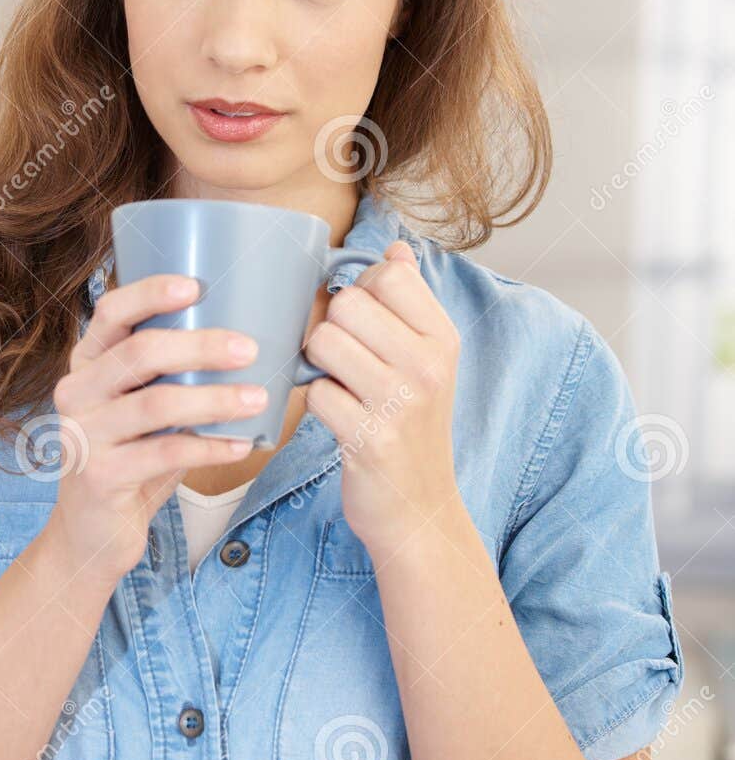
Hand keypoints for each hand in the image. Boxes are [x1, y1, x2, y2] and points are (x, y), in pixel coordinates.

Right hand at [47, 275, 268, 581]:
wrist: (92, 534)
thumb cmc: (131, 459)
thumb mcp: (143, 409)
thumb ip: (172, 376)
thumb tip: (248, 340)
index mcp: (87, 364)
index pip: (111, 313)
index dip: (150, 293)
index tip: (196, 286)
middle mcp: (76, 392)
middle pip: (140, 354)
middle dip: (200, 347)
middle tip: (249, 349)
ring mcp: (83, 435)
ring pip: (156, 404)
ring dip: (214, 399)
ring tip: (257, 398)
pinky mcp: (99, 477)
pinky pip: (163, 454)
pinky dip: (209, 448)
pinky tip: (243, 444)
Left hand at [300, 239, 461, 556]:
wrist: (420, 510)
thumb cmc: (414, 428)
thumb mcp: (429, 363)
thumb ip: (410, 303)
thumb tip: (396, 249)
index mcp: (443, 339)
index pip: (388, 275)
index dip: (360, 292)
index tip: (364, 323)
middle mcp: (428, 365)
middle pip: (346, 304)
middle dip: (331, 328)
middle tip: (344, 359)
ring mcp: (401, 403)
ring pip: (324, 343)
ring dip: (319, 366)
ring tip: (339, 386)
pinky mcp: (369, 438)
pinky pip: (315, 392)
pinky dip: (317, 404)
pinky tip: (337, 418)